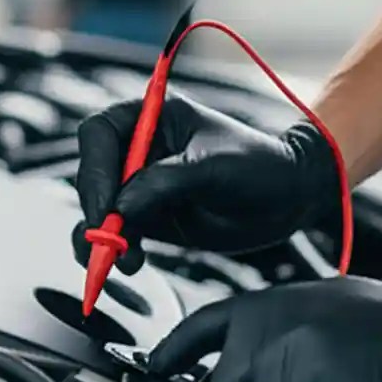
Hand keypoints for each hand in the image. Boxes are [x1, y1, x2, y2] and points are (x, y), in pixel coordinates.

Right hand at [72, 94, 338, 273]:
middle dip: (96, 210)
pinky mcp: (147, 217)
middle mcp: (137, 148)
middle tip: (109, 240)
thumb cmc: (259, 165)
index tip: (107, 205)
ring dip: (100, 238)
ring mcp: (139, 184)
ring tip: (122, 262)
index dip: (95, 168)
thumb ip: (166, 182)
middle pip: (92, 175)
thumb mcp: (215, 167)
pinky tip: (129, 264)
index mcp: (150, 116)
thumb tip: (120, 208)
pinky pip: (114, 234)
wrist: (290, 198)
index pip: (99, 133)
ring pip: (97, 209)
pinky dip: (113, 251)